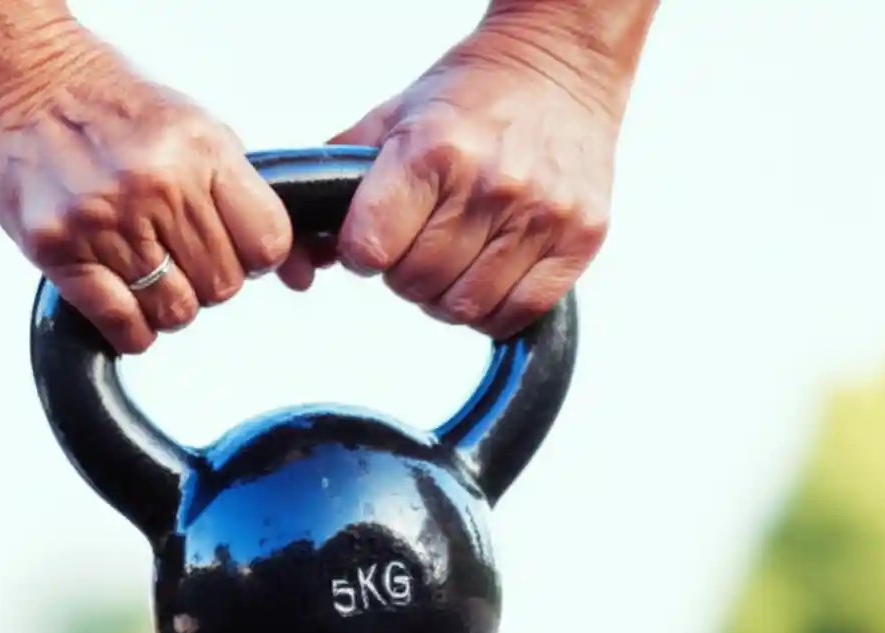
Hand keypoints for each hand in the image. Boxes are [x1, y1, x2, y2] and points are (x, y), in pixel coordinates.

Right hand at [0, 45, 291, 353]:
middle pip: (223, 284)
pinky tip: (127, 303)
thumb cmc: (107, 102)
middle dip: (209, 279)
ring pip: (176, 312)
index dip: (257, 257)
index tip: (238, 250)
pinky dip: (133, 330)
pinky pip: (123, 324)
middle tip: (182, 256)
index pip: (267, 242)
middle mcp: (157, 186)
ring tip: (148, 272)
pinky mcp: (59, 250)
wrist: (20, 78)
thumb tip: (293, 269)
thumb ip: (237, 191)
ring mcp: (105, 220)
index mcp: (200, 151)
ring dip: (169, 305)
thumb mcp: (192, 127)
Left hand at [280, 22, 628, 338]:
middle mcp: (490, 185)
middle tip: (417, 245)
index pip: (370, 249)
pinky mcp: (580, 236)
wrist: (561, 66)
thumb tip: (304, 253)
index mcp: (434, 152)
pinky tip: (487, 278)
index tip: (372, 240)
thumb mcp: (392, 118)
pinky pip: (518, 313)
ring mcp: (540, 214)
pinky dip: (492, 311)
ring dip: (445, 296)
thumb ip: (339, 180)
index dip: (362, 253)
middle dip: (402, 274)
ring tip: (452, 259)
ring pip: (463, 307)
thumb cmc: (473, 93)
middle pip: (415, 284)